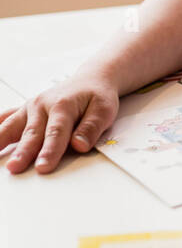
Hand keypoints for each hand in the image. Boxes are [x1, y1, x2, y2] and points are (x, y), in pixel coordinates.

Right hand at [0, 70, 119, 173]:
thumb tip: (80, 145)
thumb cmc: (96, 96)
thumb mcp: (104, 109)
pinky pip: (6, 118)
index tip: (43, 167)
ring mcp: (30, 108)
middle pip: (32, 133)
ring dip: (1, 140)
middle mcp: (42, 105)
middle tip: (15, 168)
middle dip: (23, 151)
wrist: (91, 80)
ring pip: (13, 126)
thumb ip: (92, 127)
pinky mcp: (24, 111)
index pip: (56, 132)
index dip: (49, 151)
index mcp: (63, 105)